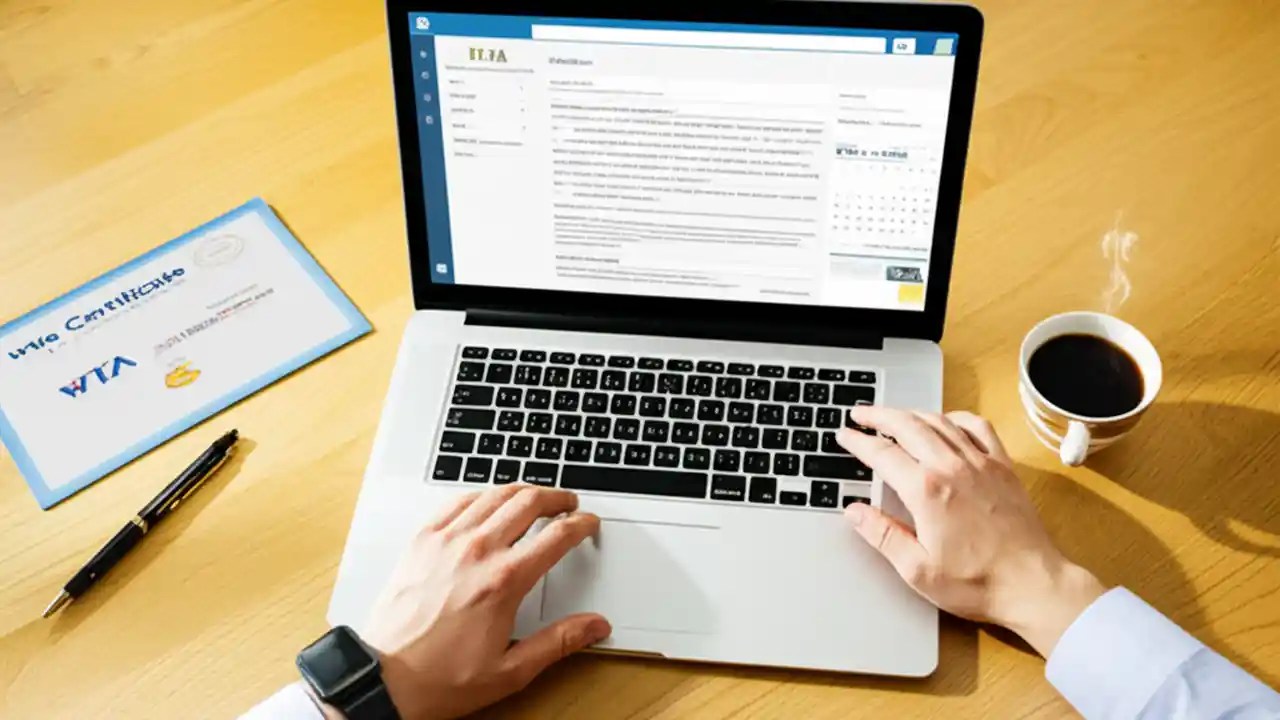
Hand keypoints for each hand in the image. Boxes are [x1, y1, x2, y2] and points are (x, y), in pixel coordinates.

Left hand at [359, 485, 610, 719]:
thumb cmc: (441, 678)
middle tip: (567, 502)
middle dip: (556, 497)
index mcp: (504, 581)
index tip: (588, 523)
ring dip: (522, 490)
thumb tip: (595, 627)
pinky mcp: (422, 541)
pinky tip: (488, 501)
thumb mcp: (511, 670)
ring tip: (535, 497)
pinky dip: (482, 495)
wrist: (385, 678)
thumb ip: (559, 642)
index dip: (581, 524)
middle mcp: (477, 552)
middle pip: (528, 502)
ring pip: (494, 494)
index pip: (557, 536)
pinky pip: (458, 502)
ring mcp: (446, 541)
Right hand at [837, 407, 1104, 656]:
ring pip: (939, 421)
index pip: (882, 453)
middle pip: (907, 426)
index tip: (845, 436)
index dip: (858, 441)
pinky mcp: (1002, 467)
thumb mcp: (917, 569)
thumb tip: (855, 512)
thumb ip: (882, 535)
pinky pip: (977, 427)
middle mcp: (952, 468)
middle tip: (861, 414)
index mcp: (927, 491)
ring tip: (893, 415)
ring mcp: (980, 463)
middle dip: (879, 416)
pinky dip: (956, 417)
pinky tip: (946, 421)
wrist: (1033, 585)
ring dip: (911, 413)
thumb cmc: (978, 582)